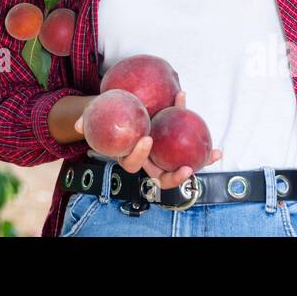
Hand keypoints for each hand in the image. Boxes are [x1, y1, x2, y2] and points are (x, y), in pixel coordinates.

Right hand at [75, 90, 221, 190]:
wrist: (128, 118)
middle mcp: (148, 164)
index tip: (147, 139)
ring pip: (180, 170)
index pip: (132, 164)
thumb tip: (77, 124)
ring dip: (198, 166)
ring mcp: (164, 160)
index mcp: (130, 156)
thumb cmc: (113, 117)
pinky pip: (191, 155)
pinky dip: (205, 154)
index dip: (139, 155)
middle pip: (160, 179)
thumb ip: (88, 120)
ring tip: (212, 157)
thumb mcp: (99, 116)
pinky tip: (218, 149)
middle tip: (185, 168)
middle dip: (174, 178)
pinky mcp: (177, 154)